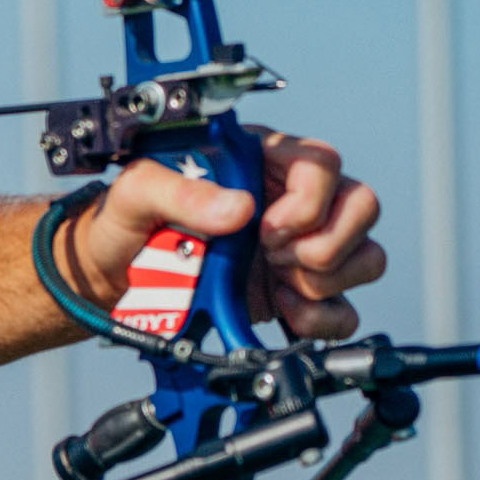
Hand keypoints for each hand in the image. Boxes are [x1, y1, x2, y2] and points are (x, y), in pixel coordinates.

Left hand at [70, 126, 384, 339]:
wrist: (114, 279)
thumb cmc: (127, 223)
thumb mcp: (136, 194)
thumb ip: (179, 191)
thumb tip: (238, 208)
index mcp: (261, 161)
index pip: (323, 162)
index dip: (307, 201)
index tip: (263, 228)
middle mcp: (291, 200)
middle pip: (361, 206)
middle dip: (324, 242)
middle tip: (271, 256)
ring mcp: (299, 247)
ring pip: (366, 257)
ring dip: (326, 279)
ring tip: (276, 284)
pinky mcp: (297, 294)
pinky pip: (345, 309)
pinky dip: (323, 319)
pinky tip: (283, 312)